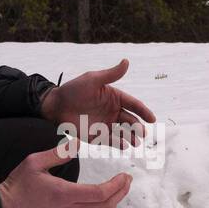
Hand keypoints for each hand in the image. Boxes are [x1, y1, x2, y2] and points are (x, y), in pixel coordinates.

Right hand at [0, 144, 131, 207]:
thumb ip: (58, 153)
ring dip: (114, 203)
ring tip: (119, 190)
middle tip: (127, 181)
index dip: (117, 185)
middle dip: (121, 193)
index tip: (125, 175)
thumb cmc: (18, 185)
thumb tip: (77, 143)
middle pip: (106, 206)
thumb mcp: (35, 162)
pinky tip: (104, 202)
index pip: (101, 193)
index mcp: (64, 194)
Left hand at [39, 58, 156, 149]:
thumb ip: (111, 74)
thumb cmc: (73, 89)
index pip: (133, 105)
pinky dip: (118, 143)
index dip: (144, 111)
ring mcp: (106, 124)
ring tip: (135, 142)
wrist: (56, 106)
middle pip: (131, 120)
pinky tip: (124, 145)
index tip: (152, 119)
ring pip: (124, 132)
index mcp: (115, 97)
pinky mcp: (97, 136)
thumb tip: (126, 62)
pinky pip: (111, 140)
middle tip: (143, 133)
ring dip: (131, 137)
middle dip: (138, 127)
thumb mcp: (93, 79)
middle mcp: (113, 111)